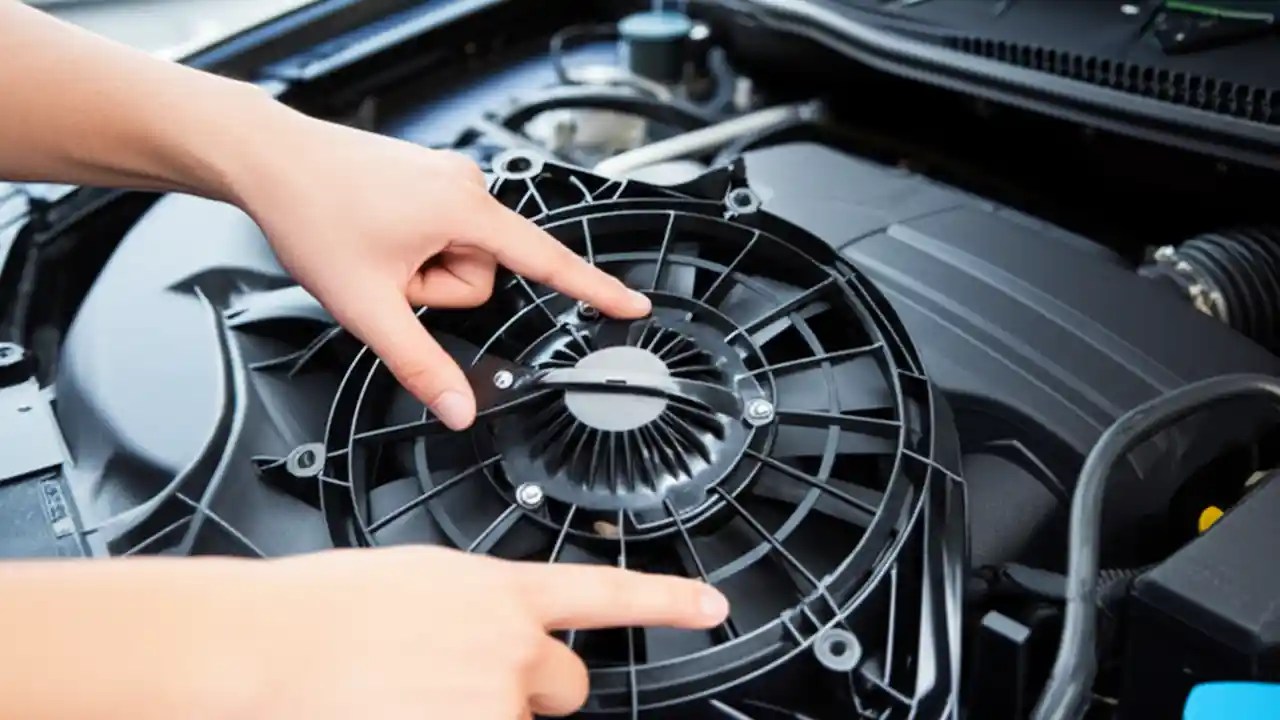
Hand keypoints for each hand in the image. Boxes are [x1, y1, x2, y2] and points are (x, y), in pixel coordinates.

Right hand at [228, 547, 728, 717]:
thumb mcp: (417, 585)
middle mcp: (508, 650)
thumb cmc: (320, 614)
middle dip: (527, 693)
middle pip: (565, 686)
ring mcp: (491, 705)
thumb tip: (495, 631)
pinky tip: (404, 709)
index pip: (605, 592)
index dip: (667, 600)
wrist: (263, 649)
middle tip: (459, 685)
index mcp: (497, 593)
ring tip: (409, 696)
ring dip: (479, 718)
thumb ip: (475, 609)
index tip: (710, 605)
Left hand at [229, 110, 650, 430]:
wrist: (268, 160)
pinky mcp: (428, 179)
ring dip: (420, 270)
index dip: (597, 290)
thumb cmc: (312, 213)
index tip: (634, 305)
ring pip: (457, 256)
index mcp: (465, 210)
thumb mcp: (368, 306)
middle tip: (387, 276)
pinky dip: (411, 247)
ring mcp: (446, 179)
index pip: (548, 262)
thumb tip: (459, 410)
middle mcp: (465, 185)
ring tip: (375, 252)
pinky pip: (439, 233)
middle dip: (436, 290)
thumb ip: (420, 364)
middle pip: (481, 274)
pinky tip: (374, 235)